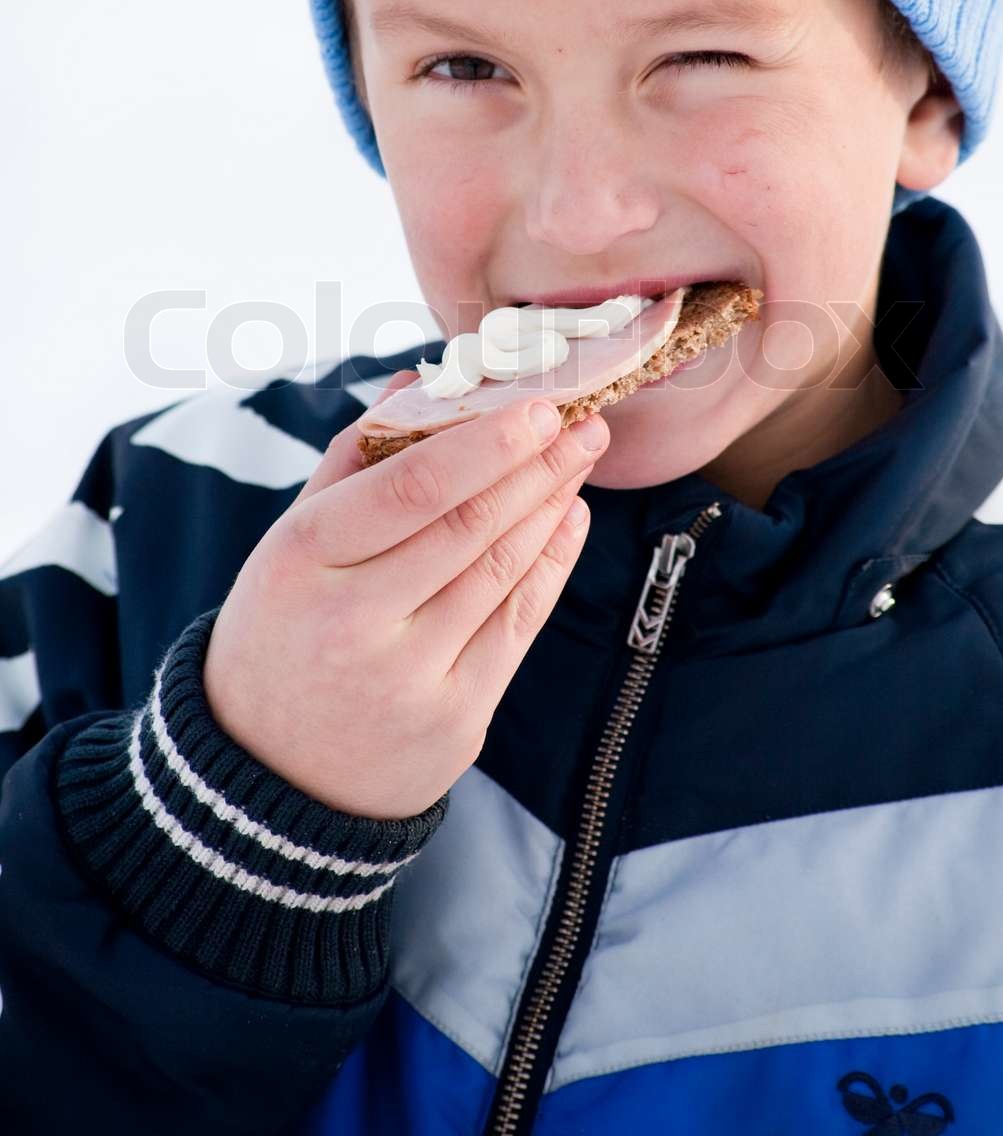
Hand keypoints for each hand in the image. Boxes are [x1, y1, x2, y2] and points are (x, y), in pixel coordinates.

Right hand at [202, 373, 609, 817]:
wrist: (265, 774)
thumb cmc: (282, 630)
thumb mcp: (291, 543)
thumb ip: (352, 460)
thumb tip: (419, 381)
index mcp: (304, 559)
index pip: (412, 489)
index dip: (487, 444)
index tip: (540, 406)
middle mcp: (354, 621)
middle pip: (468, 526)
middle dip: (536, 466)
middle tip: (583, 422)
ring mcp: (408, 677)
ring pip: (500, 571)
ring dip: (551, 506)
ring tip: (580, 460)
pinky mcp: (453, 720)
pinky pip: (517, 626)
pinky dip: (550, 565)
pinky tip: (567, 521)